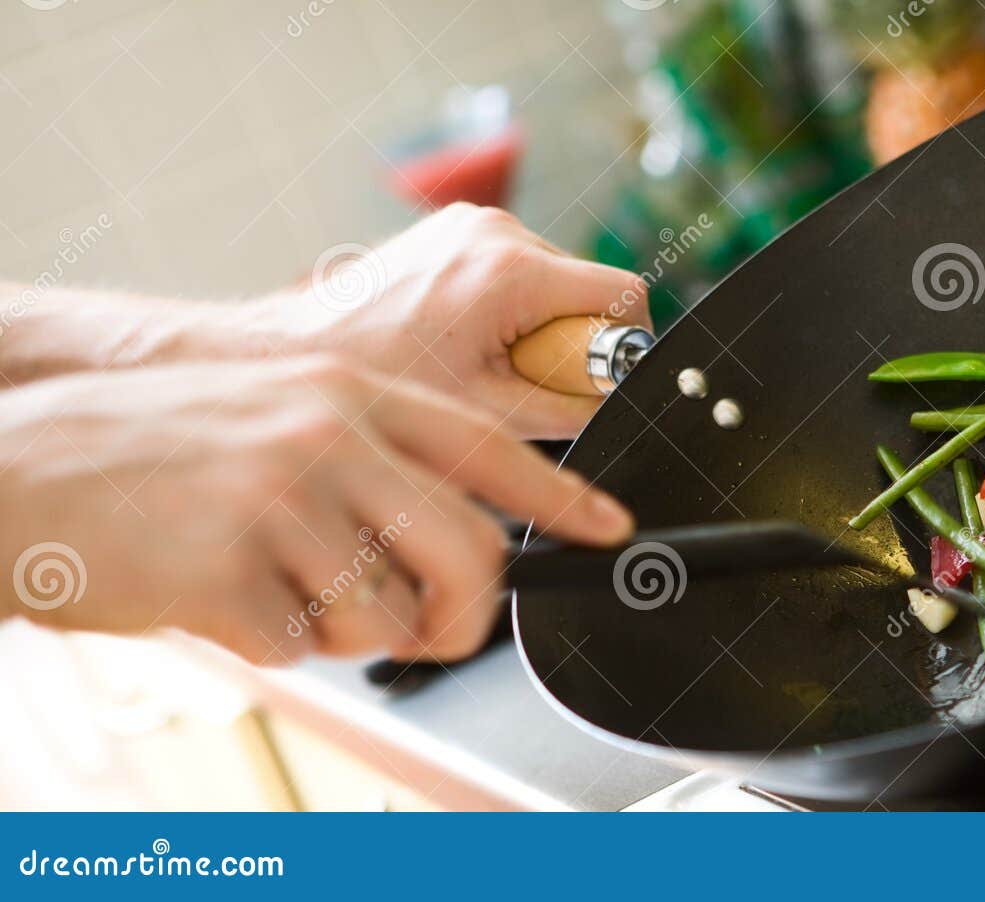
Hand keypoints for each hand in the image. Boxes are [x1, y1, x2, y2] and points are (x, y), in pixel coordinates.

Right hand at [0, 356, 633, 663]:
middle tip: (439, 633)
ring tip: (278, 587)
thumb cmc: (148, 454)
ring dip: (348, 629)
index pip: (489, 447)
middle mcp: (326, 434)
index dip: (561, 496)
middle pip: (469, 553)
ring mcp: (278, 499)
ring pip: (389, 614)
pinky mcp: (229, 570)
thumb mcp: (273, 419)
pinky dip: (274, 642)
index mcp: (347, 393)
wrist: (16, 470)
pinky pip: (305, 645)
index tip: (609, 529)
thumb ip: (370, 465)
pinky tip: (219, 594)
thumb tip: (462, 550)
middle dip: (467, 616)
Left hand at [272, 203, 650, 438]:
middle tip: (514, 384)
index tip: (588, 384)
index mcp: (511, 269)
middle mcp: (495, 231)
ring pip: (553, 283)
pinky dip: (507, 312)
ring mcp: (470, 225)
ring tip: (480, 365)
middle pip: (588, 290)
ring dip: (536, 329)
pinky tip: (462, 344)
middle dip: (569, 344)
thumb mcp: (487, 415)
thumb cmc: (377, 384)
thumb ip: (566, 408)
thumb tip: (612, 403)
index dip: (623, 349)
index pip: (624, 296)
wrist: (294, 353)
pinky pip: (515, 273)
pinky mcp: (452, 232)